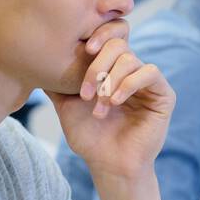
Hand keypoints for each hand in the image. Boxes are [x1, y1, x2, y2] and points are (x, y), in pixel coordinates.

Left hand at [47, 27, 174, 179]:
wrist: (109, 165)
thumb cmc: (89, 138)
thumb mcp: (66, 105)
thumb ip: (56, 83)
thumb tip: (35, 58)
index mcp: (111, 68)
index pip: (109, 36)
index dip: (99, 34)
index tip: (84, 49)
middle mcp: (130, 71)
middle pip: (118, 44)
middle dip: (98, 66)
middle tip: (86, 93)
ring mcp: (147, 82)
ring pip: (130, 59)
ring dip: (111, 81)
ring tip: (100, 105)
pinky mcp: (163, 94)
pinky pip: (149, 73)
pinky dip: (129, 84)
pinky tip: (115, 101)